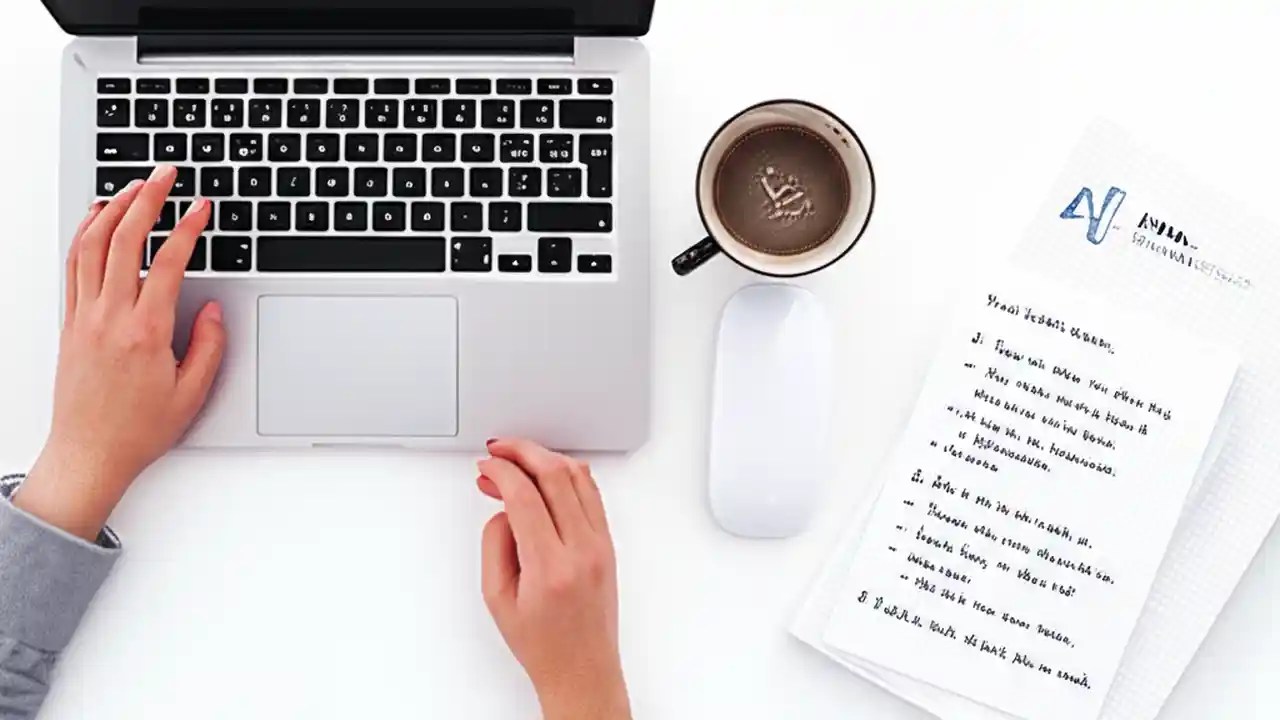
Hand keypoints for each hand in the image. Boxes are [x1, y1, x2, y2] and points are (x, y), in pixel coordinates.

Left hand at [17, 166, 223, 540]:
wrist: (88, 455)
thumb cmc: (137, 430)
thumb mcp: (192, 393)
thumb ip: (209, 345)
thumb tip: (212, 308)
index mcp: (145, 332)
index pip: (167, 263)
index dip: (188, 228)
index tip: (202, 207)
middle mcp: (109, 317)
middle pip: (124, 239)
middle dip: (146, 198)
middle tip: (165, 175)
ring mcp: (84, 317)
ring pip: (91, 245)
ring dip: (112, 208)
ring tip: (132, 187)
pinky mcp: (70, 322)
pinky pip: (73, 265)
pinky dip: (85, 234)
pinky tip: (96, 220)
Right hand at [478, 438, 629, 719]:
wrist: (582, 669)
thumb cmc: (542, 643)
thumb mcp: (497, 597)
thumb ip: (495, 543)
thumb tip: (504, 506)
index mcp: (551, 567)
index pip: (526, 497)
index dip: (502, 472)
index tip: (486, 467)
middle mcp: (583, 550)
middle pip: (556, 475)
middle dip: (523, 452)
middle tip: (499, 450)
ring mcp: (601, 544)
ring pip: (579, 477)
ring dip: (545, 459)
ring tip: (517, 461)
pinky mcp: (608, 543)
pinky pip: (591, 493)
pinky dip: (566, 475)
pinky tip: (545, 476)